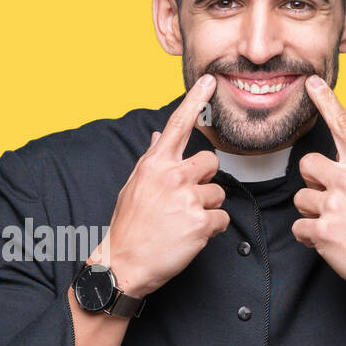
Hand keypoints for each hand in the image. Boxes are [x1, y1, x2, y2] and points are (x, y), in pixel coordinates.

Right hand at [91, 74, 229, 296]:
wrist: (124, 264)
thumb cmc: (128, 226)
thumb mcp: (134, 187)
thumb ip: (153, 160)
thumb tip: (162, 134)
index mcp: (154, 165)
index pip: (179, 125)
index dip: (196, 101)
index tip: (211, 82)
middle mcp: (172, 177)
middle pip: (211, 162)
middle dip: (205, 180)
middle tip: (185, 200)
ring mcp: (187, 199)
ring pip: (217, 194)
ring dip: (206, 209)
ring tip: (182, 223)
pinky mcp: (200, 223)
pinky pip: (221, 219)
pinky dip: (210, 230)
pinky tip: (189, 236)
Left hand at [292, 75, 345, 305]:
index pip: (344, 127)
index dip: (326, 102)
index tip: (311, 83)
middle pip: (306, 165)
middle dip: (312, 183)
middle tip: (331, 202)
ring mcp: (336, 205)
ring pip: (301, 199)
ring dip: (313, 215)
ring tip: (338, 228)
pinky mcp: (323, 230)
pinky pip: (299, 227)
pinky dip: (309, 237)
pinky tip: (330, 243)